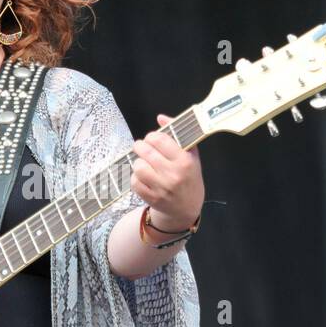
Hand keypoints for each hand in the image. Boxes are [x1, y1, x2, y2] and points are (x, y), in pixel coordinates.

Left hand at [130, 113, 204, 231]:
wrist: (187, 208)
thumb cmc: (189, 177)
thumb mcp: (191, 155)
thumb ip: (177, 133)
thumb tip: (160, 118)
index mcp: (185, 161)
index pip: (158, 139)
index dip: (152, 136)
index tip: (152, 139)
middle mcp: (173, 174)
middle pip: (145, 151)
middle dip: (140, 146)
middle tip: (142, 147)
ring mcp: (162, 188)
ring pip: (138, 166)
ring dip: (138, 163)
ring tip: (145, 163)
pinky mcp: (152, 198)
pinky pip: (135, 182)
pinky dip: (136, 178)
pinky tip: (143, 177)